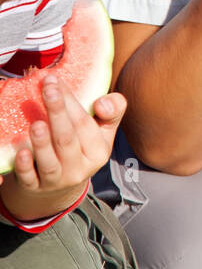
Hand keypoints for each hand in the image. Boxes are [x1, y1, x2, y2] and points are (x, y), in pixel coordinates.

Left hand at [0, 76, 126, 221]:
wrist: (59, 185)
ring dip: (42, 143)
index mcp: (98, 152)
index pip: (84, 123)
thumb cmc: (80, 148)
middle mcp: (79, 168)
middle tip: (48, 89)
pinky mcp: (35, 187)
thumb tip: (103, 102)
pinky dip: (25, 166)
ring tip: (36, 124)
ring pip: (50, 162)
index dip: (70, 101)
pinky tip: (21, 152)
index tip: (56, 80)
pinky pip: (30, 178)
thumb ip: (112, 110)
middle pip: (67, 139)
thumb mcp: (102, 132)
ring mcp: (57, 180)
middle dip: (58, 113)